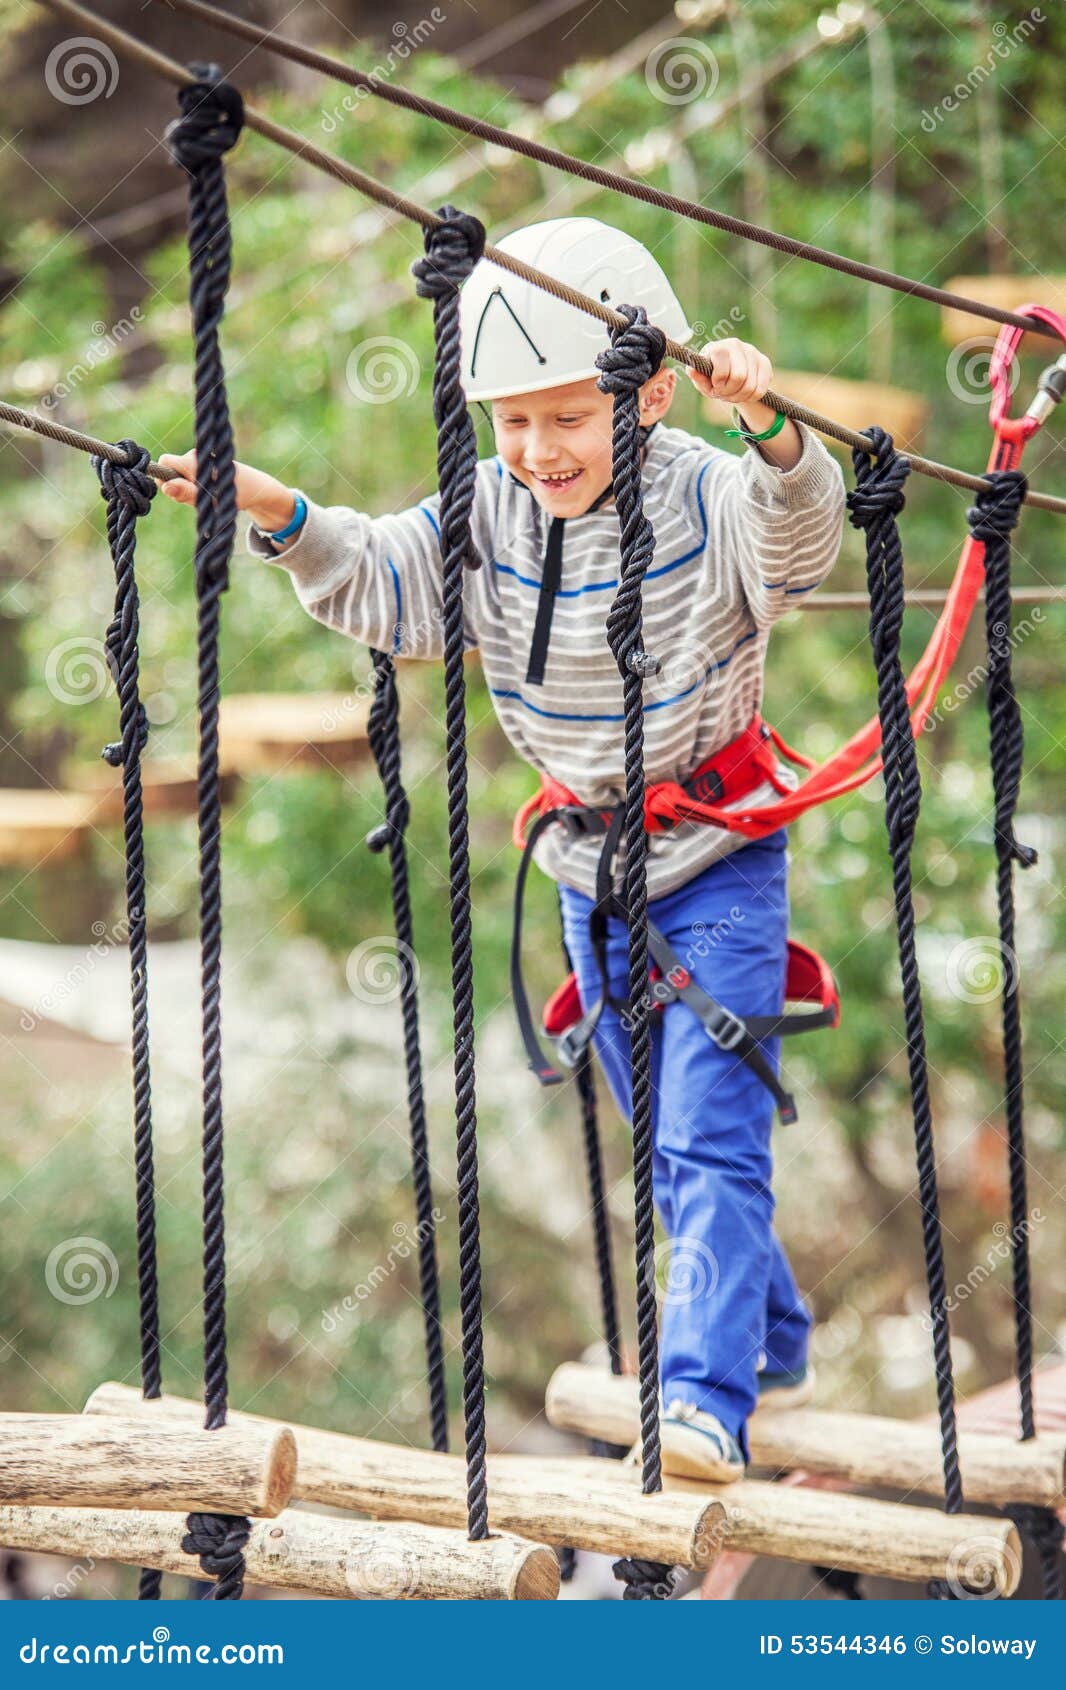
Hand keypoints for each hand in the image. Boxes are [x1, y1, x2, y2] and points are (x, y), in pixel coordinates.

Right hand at [157, 450, 296, 533]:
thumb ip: (185, 493)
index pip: (164, 461)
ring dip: (189, 486)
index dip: (164, 476)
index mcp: (192, 460)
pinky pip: (189, 473)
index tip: (178, 491)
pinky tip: (211, 489)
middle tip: (198, 496)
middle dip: (177, 484)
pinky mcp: (204, 461)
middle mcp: (194, 454)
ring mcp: (199, 456)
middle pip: (170, 469)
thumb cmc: (233, 495)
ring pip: (180, 472)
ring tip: (209, 493)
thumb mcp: (209, 500)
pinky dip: (196, 483)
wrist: (256, 487)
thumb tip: (166, 486)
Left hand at [684, 337, 773, 411]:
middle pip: (739, 377)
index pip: (722, 365)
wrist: (728, 373)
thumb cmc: (712, 376)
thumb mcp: (702, 379)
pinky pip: (761, 389)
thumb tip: (691, 370)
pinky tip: (744, 394)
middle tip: (724, 393)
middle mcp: (737, 345)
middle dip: (729, 392)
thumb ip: (696, 376)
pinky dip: (751, 397)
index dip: (719, 380)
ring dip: (739, 397)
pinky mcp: (765, 363)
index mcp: (720, 347)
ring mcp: (753, 352)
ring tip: (732, 395)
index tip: (715, 385)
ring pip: (751, 385)